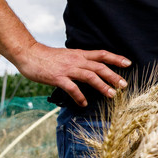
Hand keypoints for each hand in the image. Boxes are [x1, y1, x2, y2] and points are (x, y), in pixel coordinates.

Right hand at [11, 42, 130, 106]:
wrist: (28, 54)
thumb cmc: (48, 57)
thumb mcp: (67, 55)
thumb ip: (79, 61)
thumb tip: (91, 68)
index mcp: (80, 54)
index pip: (102, 54)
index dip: (116, 58)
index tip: (129, 63)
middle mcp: (76, 60)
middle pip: (99, 67)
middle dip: (113, 76)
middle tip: (124, 85)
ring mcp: (67, 69)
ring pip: (90, 76)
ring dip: (102, 86)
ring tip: (111, 95)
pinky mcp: (57, 77)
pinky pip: (72, 88)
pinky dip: (79, 96)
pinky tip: (84, 103)